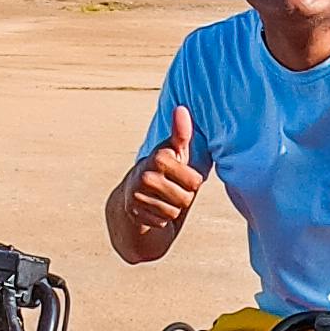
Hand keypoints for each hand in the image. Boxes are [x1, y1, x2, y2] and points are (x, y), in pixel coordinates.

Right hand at [124, 106, 202, 250]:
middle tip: (172, 188)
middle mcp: (146, 176)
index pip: (195, 182)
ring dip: (172, 208)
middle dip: (183, 197)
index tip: (182, 175)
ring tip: (163, 197)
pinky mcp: (134, 212)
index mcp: (159, 158)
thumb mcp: (174, 150)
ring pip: (173, 212)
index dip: (192, 181)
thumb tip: (181, 108)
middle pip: (185, 199)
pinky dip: (161, 218)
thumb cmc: (163, 168)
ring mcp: (138, 195)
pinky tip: (154, 207)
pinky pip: (161, 222)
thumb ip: (181, 132)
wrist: (134, 191)